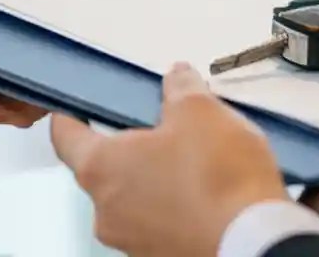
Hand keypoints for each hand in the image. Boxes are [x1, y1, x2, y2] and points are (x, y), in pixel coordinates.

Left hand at [53, 63, 318, 256]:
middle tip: (167, 126)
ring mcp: (132, 238)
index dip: (71, 115)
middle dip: (134, 145)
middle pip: (106, 167)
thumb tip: (177, 79)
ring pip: (135, 195)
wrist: (253, 240)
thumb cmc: (219, 181)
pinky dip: (177, 203)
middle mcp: (107, 209)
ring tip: (201, 159)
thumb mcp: (201, 110)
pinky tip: (211, 189)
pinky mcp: (161, 253)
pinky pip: (159, 219)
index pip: (65, 136)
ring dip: (158, 176)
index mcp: (101, 167)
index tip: (77, 106)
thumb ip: (181, 88)